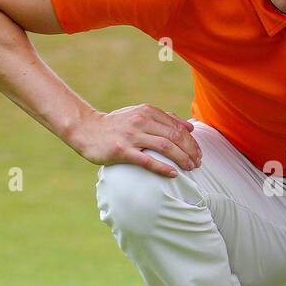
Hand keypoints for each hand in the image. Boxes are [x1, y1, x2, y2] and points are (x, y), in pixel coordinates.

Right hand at [70, 104, 201, 176]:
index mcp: (148, 112)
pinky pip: (147, 160)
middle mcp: (141, 121)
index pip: (178, 127)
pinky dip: (163, 167)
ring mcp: (131, 136)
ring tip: (190, 168)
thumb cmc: (116, 124)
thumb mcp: (139, 114)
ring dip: (182, 159)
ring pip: (165, 147)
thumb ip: (164, 119)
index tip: (199, 153)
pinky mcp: (122, 150)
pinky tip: (173, 174)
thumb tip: (190, 128)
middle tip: (198, 163)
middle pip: (175, 136)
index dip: (192, 141)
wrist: (86, 129)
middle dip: (191, 151)